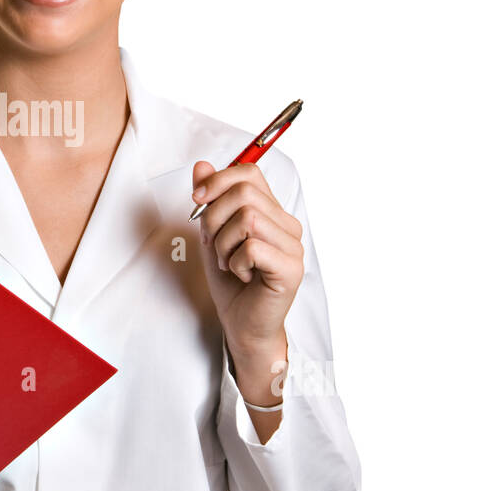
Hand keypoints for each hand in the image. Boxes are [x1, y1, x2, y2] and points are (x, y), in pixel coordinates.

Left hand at [191, 160, 303, 353]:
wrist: (242, 325)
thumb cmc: (230, 282)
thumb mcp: (212, 235)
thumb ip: (209, 201)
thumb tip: (201, 166)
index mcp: (272, 213)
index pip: (249, 173)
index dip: (218, 181)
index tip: (197, 200)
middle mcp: (287, 225)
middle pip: (245, 193)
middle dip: (214, 217)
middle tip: (212, 244)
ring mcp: (293, 246)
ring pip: (247, 218)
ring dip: (224, 243)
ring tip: (227, 263)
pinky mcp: (291, 268)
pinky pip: (252, 247)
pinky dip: (235, 262)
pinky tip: (241, 275)